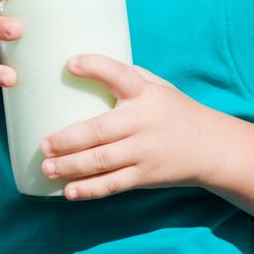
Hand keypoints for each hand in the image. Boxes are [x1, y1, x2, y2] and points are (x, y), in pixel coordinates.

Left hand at [40, 54, 216, 199]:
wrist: (210, 146)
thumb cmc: (175, 110)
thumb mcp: (158, 86)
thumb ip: (129, 79)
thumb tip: (86, 68)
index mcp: (145, 92)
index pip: (119, 74)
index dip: (95, 67)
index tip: (69, 63)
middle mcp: (143, 121)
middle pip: (99, 132)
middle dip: (67, 139)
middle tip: (43, 144)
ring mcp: (145, 152)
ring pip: (101, 161)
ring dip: (71, 166)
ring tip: (47, 167)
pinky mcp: (146, 176)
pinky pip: (113, 184)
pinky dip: (90, 189)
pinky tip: (69, 191)